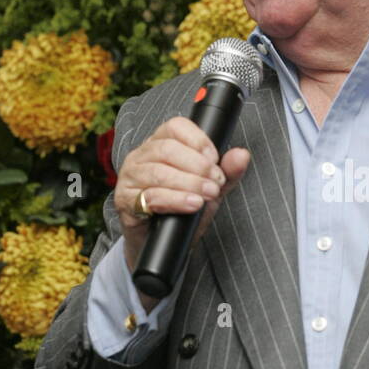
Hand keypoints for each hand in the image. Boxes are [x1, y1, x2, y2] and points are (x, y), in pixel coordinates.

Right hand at [114, 116, 249, 310]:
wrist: (165, 242)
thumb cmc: (184, 208)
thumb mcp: (211, 188)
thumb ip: (227, 172)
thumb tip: (242, 155)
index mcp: (160, 143)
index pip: (175, 127)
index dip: (198, 140)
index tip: (215, 159)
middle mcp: (141, 156)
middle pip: (167, 149)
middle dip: (198, 166)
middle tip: (216, 183)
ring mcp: (130, 177)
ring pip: (158, 172)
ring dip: (189, 183)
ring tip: (208, 194)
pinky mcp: (125, 201)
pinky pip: (149, 196)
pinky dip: (175, 200)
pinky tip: (192, 204)